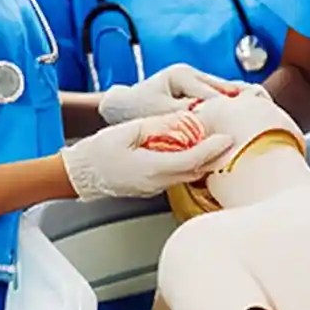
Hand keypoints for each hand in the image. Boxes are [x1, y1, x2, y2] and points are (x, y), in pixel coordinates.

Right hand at [61, 112, 233, 200]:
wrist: (79, 174)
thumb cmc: (99, 152)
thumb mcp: (130, 131)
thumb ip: (159, 127)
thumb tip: (184, 121)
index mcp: (152, 167)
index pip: (191, 159)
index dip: (212, 149)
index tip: (227, 138)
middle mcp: (157, 182)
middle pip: (196, 171)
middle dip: (215, 156)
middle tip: (230, 139)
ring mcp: (155, 188)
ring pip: (188, 176)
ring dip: (204, 161)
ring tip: (216, 143)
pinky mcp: (152, 187)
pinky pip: (178, 176)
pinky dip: (190, 164)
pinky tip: (194, 151)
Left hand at [98, 63, 264, 123]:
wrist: (122, 106)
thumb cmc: (137, 108)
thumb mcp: (159, 111)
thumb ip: (185, 112)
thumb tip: (210, 115)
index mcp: (182, 74)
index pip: (211, 94)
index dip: (228, 108)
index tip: (244, 120)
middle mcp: (192, 73)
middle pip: (224, 88)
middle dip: (243, 99)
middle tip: (264, 110)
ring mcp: (196, 80)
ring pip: (225, 91)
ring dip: (240, 102)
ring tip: (263, 111)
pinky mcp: (197, 91)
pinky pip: (220, 98)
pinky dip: (232, 105)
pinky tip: (247, 114)